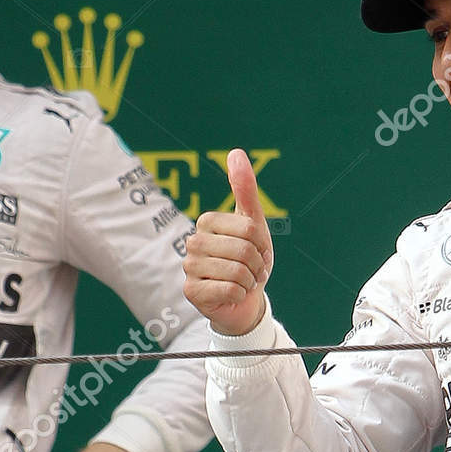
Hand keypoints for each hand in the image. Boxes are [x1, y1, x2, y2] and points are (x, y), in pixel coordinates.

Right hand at [183, 147, 273, 335]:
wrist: (245, 299)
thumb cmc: (249, 258)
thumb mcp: (253, 223)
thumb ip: (244, 188)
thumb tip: (235, 152)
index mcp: (206, 221)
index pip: (249, 228)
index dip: (261, 243)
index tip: (257, 250)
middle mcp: (193, 242)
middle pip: (243, 249)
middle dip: (257, 263)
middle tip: (252, 269)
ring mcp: (189, 267)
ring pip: (236, 270)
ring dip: (249, 279)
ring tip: (243, 281)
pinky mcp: (190, 291)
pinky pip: (229, 289)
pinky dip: (240, 294)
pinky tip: (234, 294)